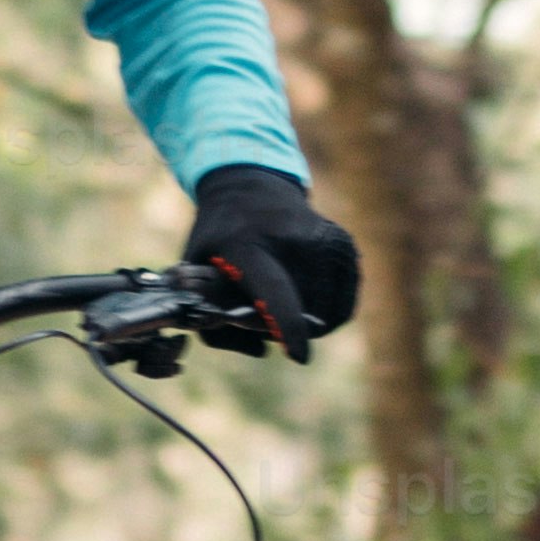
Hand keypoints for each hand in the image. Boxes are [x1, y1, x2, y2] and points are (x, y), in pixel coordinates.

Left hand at [181, 165, 355, 362]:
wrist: (249, 184)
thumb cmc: (218, 238)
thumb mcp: (196, 270)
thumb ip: (213, 321)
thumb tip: (262, 352)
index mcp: (248, 244)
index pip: (275, 291)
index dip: (287, 326)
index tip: (298, 356)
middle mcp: (293, 238)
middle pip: (304, 311)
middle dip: (287, 328)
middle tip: (263, 316)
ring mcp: (323, 239)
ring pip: (329, 310)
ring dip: (310, 322)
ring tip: (283, 300)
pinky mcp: (343, 245)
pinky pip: (343, 301)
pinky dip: (328, 310)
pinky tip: (305, 294)